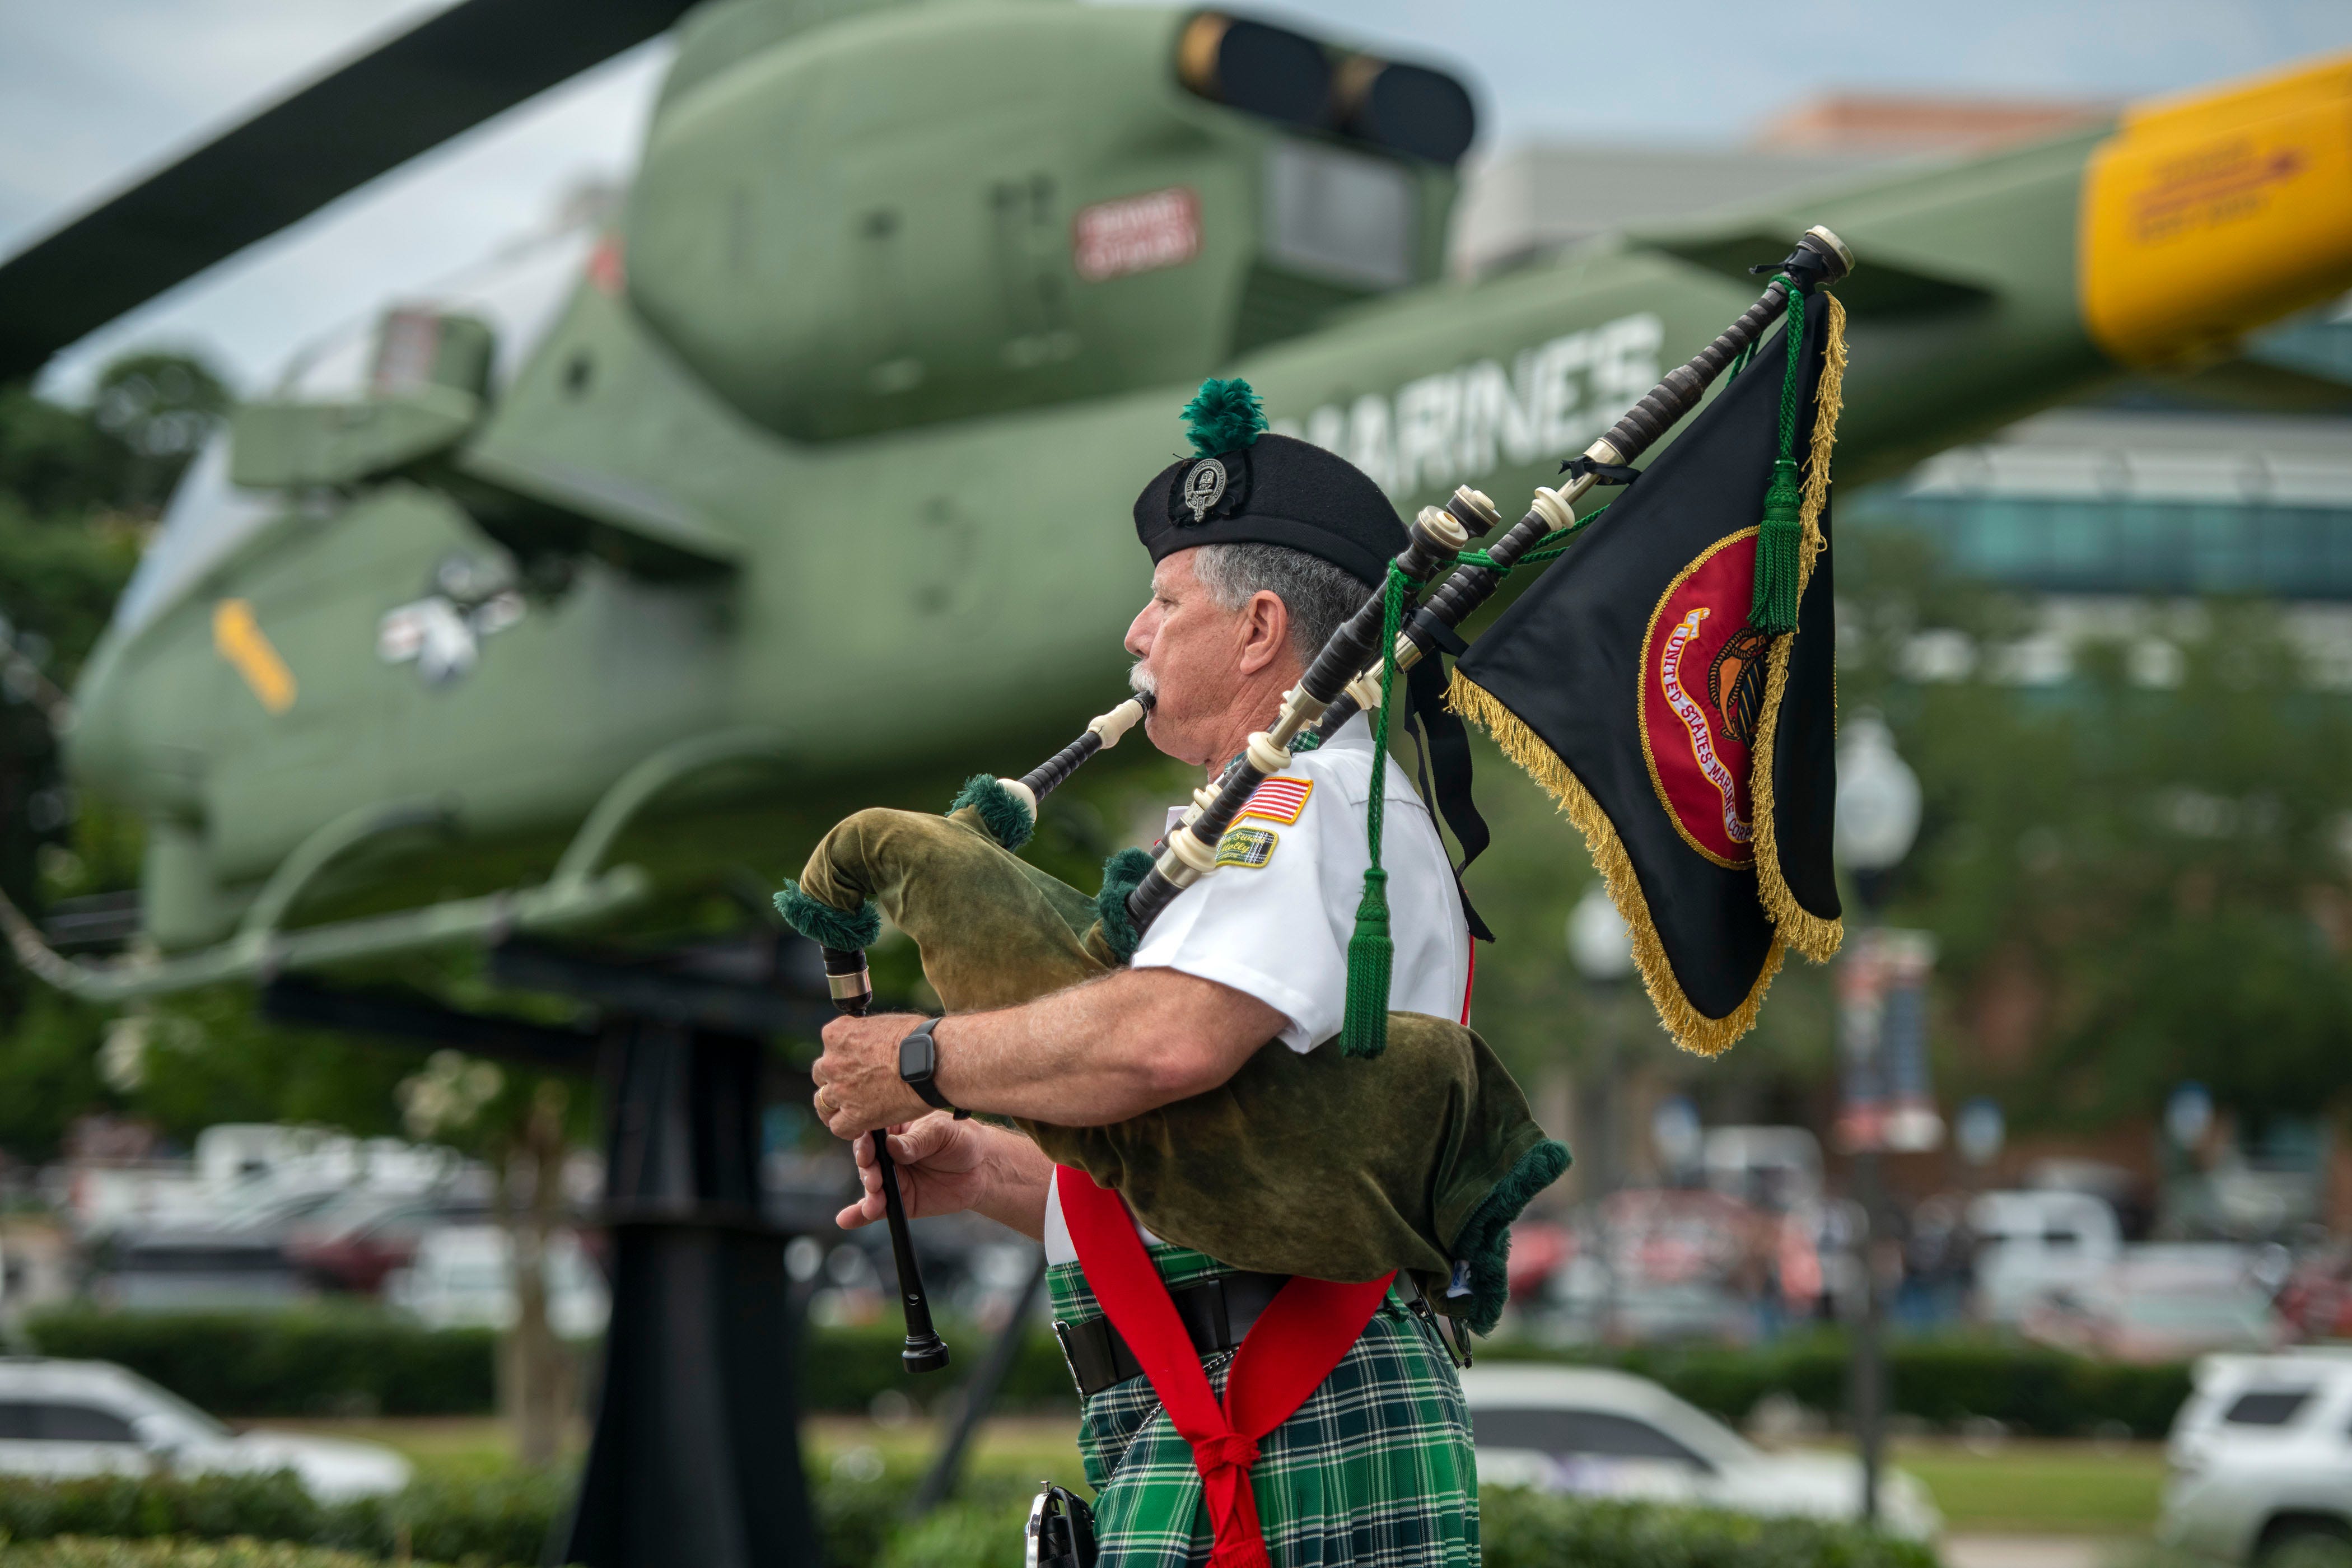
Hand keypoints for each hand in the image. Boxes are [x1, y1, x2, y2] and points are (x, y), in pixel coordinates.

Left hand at [813, 1012, 931, 1135]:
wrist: (932, 1061)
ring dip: (835, 1106)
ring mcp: (841, 1090)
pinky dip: (848, 1128)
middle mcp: (832, 1062)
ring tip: (850, 1110)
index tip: (854, 1064)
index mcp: (836, 1034)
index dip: (841, 1058)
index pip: (829, 1049)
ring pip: (823, 1103)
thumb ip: (864, 1035)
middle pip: (822, 1075)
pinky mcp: (854, 1115)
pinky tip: (860, 1126)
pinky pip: (838, 1127)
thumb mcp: (882, 1024)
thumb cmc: (918, 1039)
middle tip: (854, 1086)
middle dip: (836, 1080)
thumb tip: (868, 1043)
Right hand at [837, 1114, 998, 1229]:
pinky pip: (876, 1208)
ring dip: (868, 1195)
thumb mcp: (941, 1133)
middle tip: (875, 1180)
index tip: (867, 1151)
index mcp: (894, 1129)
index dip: (864, 1142)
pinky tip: (847, 1219)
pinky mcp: (899, 1200)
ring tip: (873, 1204)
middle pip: (866, 1161)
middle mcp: (888, 1153)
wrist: (982, 1170)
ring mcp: (892, 1178)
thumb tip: (891, 1147)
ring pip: (870, 1186)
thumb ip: (917, 1141)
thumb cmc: (962, 1140)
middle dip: (867, 1171)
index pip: (871, 1133)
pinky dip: (858, 1215)